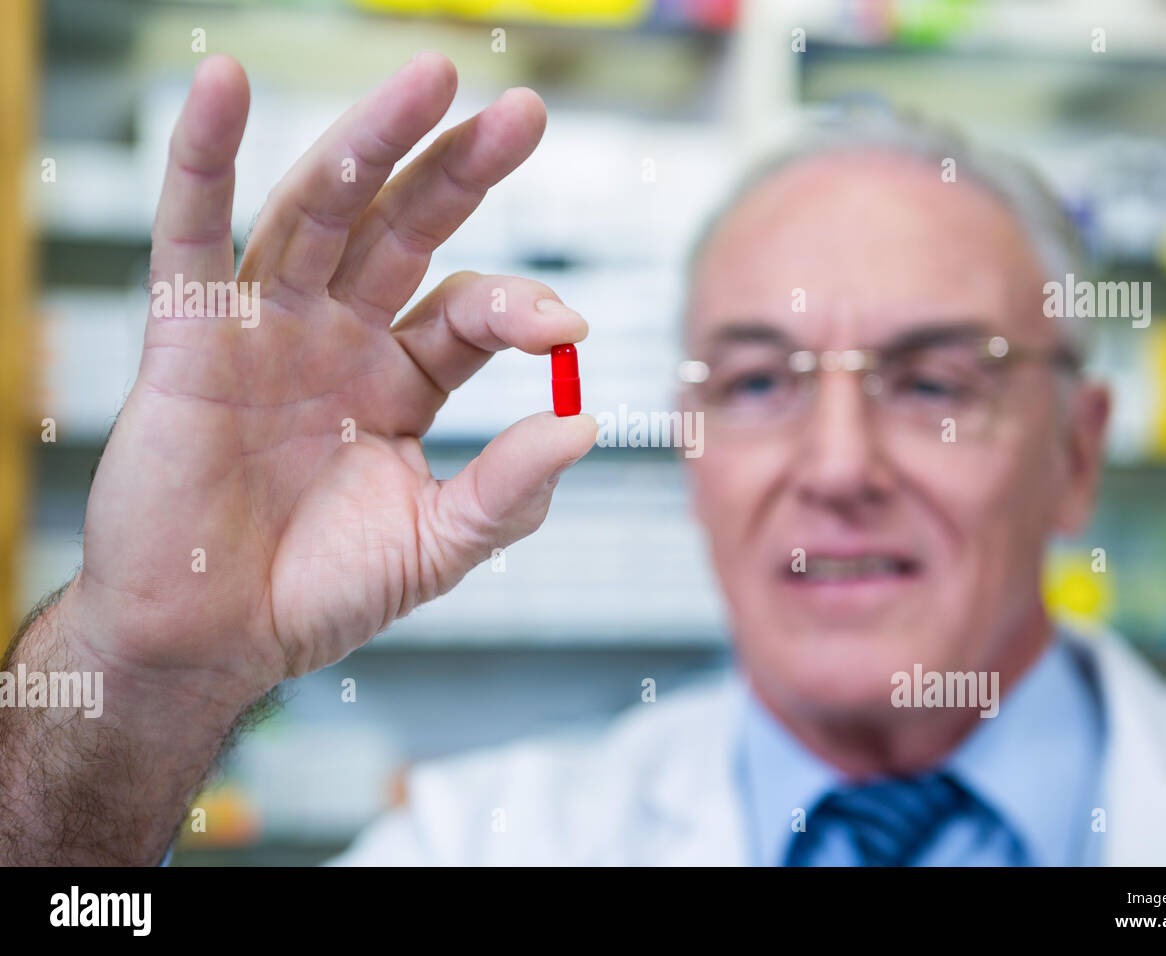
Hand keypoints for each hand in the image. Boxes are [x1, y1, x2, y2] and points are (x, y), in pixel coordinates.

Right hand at [69, 52, 596, 707]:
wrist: (211, 640)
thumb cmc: (318, 592)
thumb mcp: (436, 546)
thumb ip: (508, 493)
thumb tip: (586, 427)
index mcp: (402, 377)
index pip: (470, 310)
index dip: (517, 306)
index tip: (563, 326)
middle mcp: (339, 335)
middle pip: (405, 229)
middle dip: (462, 170)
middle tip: (523, 113)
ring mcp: (266, 328)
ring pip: (318, 211)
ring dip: (370, 142)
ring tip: (428, 78)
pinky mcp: (190, 339)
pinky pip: (191, 238)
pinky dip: (200, 162)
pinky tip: (224, 89)